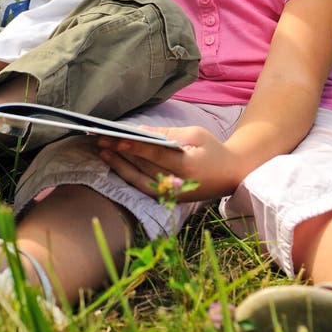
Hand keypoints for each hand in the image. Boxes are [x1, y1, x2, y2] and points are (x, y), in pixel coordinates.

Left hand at [97, 125, 239, 201]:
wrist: (231, 175)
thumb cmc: (213, 150)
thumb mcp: (196, 134)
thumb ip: (169, 134)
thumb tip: (141, 131)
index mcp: (189, 167)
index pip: (158, 156)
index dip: (137, 147)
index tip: (117, 138)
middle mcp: (179, 185)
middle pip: (144, 168)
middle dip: (121, 153)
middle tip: (101, 140)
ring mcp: (173, 195)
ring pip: (140, 181)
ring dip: (119, 166)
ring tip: (103, 151)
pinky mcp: (168, 199)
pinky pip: (144, 187)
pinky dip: (128, 176)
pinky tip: (115, 163)